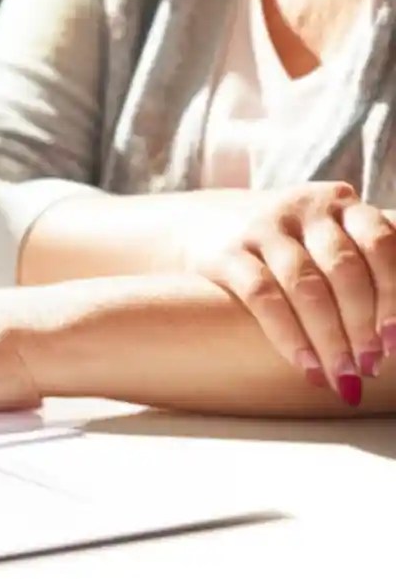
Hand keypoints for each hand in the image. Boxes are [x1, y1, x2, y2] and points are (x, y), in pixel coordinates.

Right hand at [198, 182, 395, 405]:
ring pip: (305, 286)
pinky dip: (288, 336)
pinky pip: (261, 297)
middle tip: (369, 369)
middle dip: (362, 325)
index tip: (394, 343)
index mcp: (339, 201)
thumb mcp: (326, 234)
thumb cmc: (286, 244)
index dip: (393, 294)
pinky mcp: (226, 253)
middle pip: (343, 269)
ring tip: (341, 376)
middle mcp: (302, 209)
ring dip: (329, 338)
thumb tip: (392, 339)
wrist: (203, 222)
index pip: (380, 244)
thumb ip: (364, 263)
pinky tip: (305, 366)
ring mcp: (261, 228)